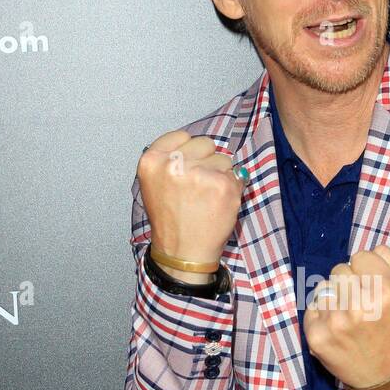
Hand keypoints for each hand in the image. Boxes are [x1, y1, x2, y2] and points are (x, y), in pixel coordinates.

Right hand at [137, 129, 244, 265]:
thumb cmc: (171, 221)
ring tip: (207, 199)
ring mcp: (199, 173)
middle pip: (205, 143)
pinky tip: (218, 205)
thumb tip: (199, 146)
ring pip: (224, 159)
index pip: (182, 136)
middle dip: (206, 161)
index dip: (189, 152)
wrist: (182, 253)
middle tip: (198, 188)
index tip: (187, 169)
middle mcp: (173, 163)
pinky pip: (237, 175)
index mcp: (152, 160)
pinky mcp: (222, 185)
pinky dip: (233, 189)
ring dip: (221, 176)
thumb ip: (170, 160)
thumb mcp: (154, 184)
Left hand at [302, 245, 389, 388]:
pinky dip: (323, 314)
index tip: (372, 285)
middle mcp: (360, 306)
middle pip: (340, 268)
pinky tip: (338, 327)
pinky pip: (313, 306)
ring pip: (324, 286)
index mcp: (387, 291)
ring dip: (336, 297)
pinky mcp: (316, 336)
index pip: (361, 256)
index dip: (367, 269)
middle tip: (361, 302)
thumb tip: (370, 250)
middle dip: (350, 281)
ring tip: (350, 316)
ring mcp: (335, 322)